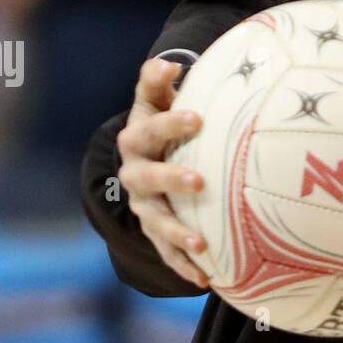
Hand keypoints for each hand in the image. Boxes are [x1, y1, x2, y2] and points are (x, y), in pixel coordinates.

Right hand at [115, 58, 209, 288]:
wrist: (147, 158)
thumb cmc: (163, 123)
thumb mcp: (156, 100)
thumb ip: (157, 82)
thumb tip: (168, 63)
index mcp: (138, 139)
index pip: (150, 129)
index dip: (170, 123)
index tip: (197, 117)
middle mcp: (136, 174)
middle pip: (148, 178)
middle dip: (171, 179)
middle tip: (199, 181)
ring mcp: (144, 206)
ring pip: (157, 221)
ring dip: (177, 233)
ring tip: (201, 244)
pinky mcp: (155, 232)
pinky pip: (167, 253)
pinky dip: (184, 266)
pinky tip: (206, 279)